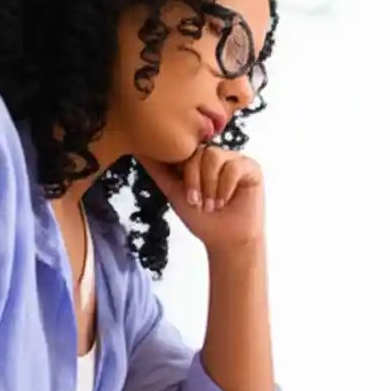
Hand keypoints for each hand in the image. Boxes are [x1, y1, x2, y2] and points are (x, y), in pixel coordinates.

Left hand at [138, 147, 264, 252]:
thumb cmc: (202, 219)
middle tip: (200, 203)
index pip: (186, 150)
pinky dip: (226, 188)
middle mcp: (217, 155)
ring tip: (213, 205)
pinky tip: (226, 202)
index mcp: (199, 159)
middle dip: (196, 181)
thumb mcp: (174, 192)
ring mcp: (235, 160)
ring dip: (211, 186)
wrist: (226, 241)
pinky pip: (234, 167)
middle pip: (199, 152)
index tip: (189, 198)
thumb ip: (158, 170)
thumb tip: (138, 150)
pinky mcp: (252, 168)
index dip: (185, 173)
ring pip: (214, 156)